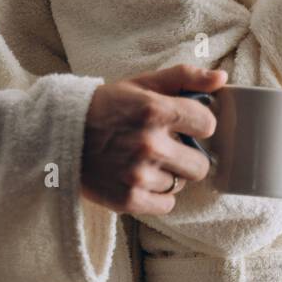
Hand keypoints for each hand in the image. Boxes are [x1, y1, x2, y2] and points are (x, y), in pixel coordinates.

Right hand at [80, 63, 226, 215]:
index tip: (186, 124)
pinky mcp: (128, 199)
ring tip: (146, 161)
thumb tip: (222, 77)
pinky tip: (141, 179)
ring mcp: (138, 174)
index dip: (199, 125)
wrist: (59, 134)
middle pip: (202, 165)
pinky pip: (166, 205)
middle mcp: (149, 144)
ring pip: (181, 184)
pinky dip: (158, 195)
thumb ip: (184, 77)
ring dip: (169, 175)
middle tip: (168, 148)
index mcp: (155, 110)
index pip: (208, 125)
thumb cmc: (106, 106)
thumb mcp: (141, 83)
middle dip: (188, 156)